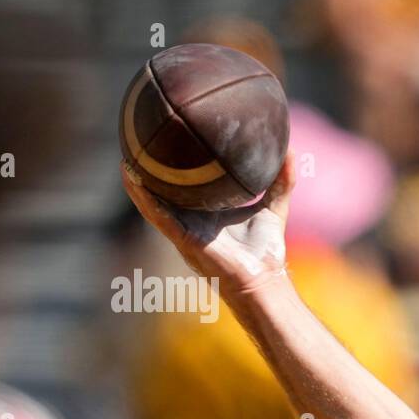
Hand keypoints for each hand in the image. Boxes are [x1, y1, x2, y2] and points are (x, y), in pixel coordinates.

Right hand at [119, 152, 295, 298]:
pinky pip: (157, 214)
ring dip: (137, 182)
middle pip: (163, 192)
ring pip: (153, 202)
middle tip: (138, 141)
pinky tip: (131, 177)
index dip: (175, 167)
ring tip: (125, 157)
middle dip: (148, 171)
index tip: (168, 139)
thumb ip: (282, 181)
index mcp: (205, 213)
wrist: (263, 279)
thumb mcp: (273, 207)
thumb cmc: (265, 250)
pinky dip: (143, 196)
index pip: (186, 187)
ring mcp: (183, 229)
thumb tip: (292, 151)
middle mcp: (190, 220)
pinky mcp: (182, 237)